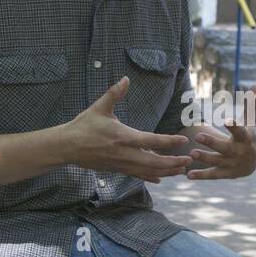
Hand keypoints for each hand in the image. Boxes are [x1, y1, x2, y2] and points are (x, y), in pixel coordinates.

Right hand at [60, 77, 192, 182]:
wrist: (66, 147)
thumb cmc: (83, 126)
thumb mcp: (99, 107)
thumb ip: (114, 94)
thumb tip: (125, 79)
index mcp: (123, 136)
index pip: (152, 140)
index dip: (169, 141)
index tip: (184, 140)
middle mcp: (125, 153)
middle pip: (154, 161)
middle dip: (173, 162)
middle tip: (189, 160)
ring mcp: (121, 163)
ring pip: (148, 171)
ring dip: (166, 171)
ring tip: (181, 170)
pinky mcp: (117, 169)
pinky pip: (137, 175)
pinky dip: (150, 176)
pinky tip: (160, 178)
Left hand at [187, 84, 255, 179]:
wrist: (252, 164)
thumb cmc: (247, 138)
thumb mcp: (249, 122)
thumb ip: (249, 105)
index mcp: (244, 138)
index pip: (240, 131)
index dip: (234, 126)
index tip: (227, 120)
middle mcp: (238, 152)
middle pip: (224, 147)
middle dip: (212, 142)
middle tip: (198, 135)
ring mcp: (231, 164)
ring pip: (216, 161)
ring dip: (204, 158)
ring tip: (191, 153)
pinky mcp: (224, 174)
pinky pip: (212, 175)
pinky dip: (200, 175)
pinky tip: (187, 175)